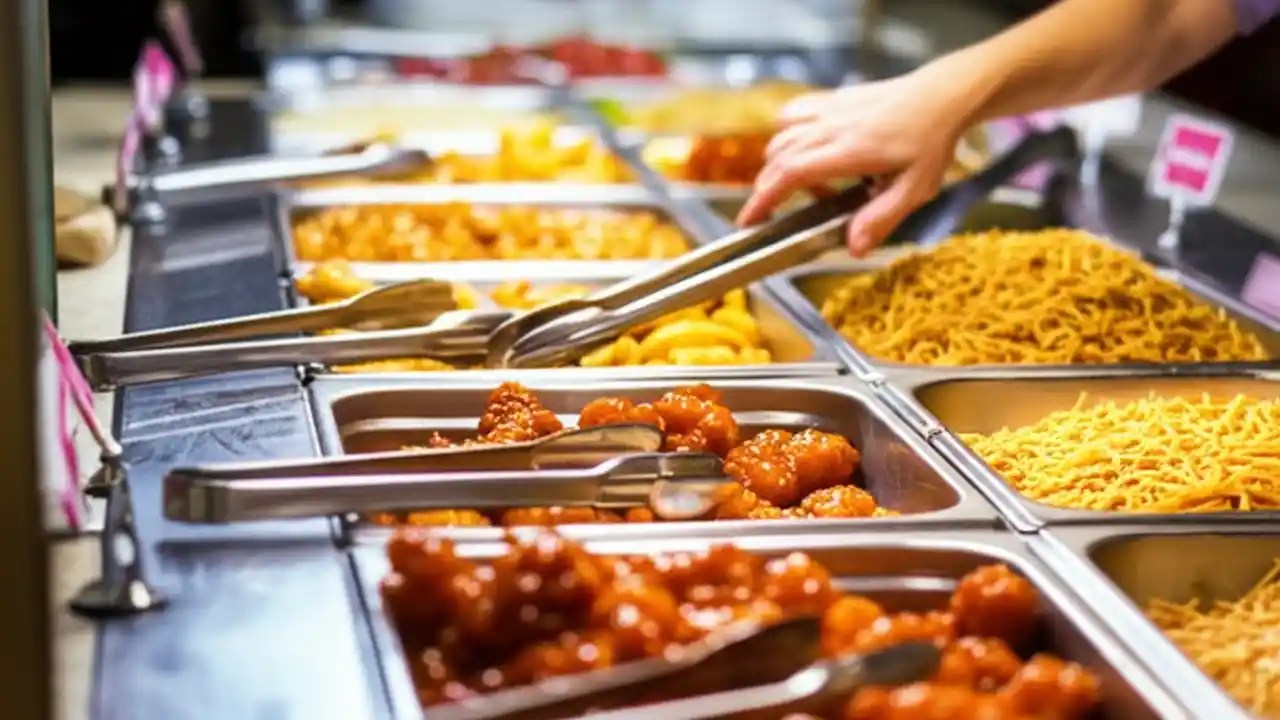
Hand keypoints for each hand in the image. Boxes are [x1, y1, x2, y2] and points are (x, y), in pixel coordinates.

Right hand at [736, 71, 972, 255]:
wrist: (944, 94)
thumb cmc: (933, 140)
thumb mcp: (916, 188)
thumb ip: (882, 218)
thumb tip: (853, 248)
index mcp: (848, 151)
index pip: (791, 173)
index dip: (764, 198)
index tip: (749, 219)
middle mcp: (832, 127)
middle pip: (778, 156)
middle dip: (765, 187)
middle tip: (766, 212)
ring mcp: (831, 109)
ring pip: (782, 133)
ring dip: (777, 161)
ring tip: (797, 184)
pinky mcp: (835, 99)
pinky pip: (795, 113)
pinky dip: (787, 133)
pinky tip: (804, 147)